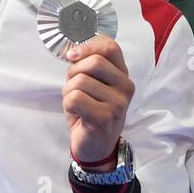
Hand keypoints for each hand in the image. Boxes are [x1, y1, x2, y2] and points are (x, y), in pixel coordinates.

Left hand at [63, 35, 134, 169]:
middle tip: (72, 86)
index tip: (72, 56)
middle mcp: (125, 87)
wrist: (95, 146)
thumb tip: (72, 51)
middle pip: (94, 62)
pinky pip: (75, 98)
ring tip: (75, 104)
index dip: (87, 46)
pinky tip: (76, 113)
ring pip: (80, 81)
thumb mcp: (92, 84)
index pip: (110, 47)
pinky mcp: (105, 118)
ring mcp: (118, 103)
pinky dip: (68, 104)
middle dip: (74, 72)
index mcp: (122, 75)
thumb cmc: (90, 112)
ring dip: (68, 91)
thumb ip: (87, 66)